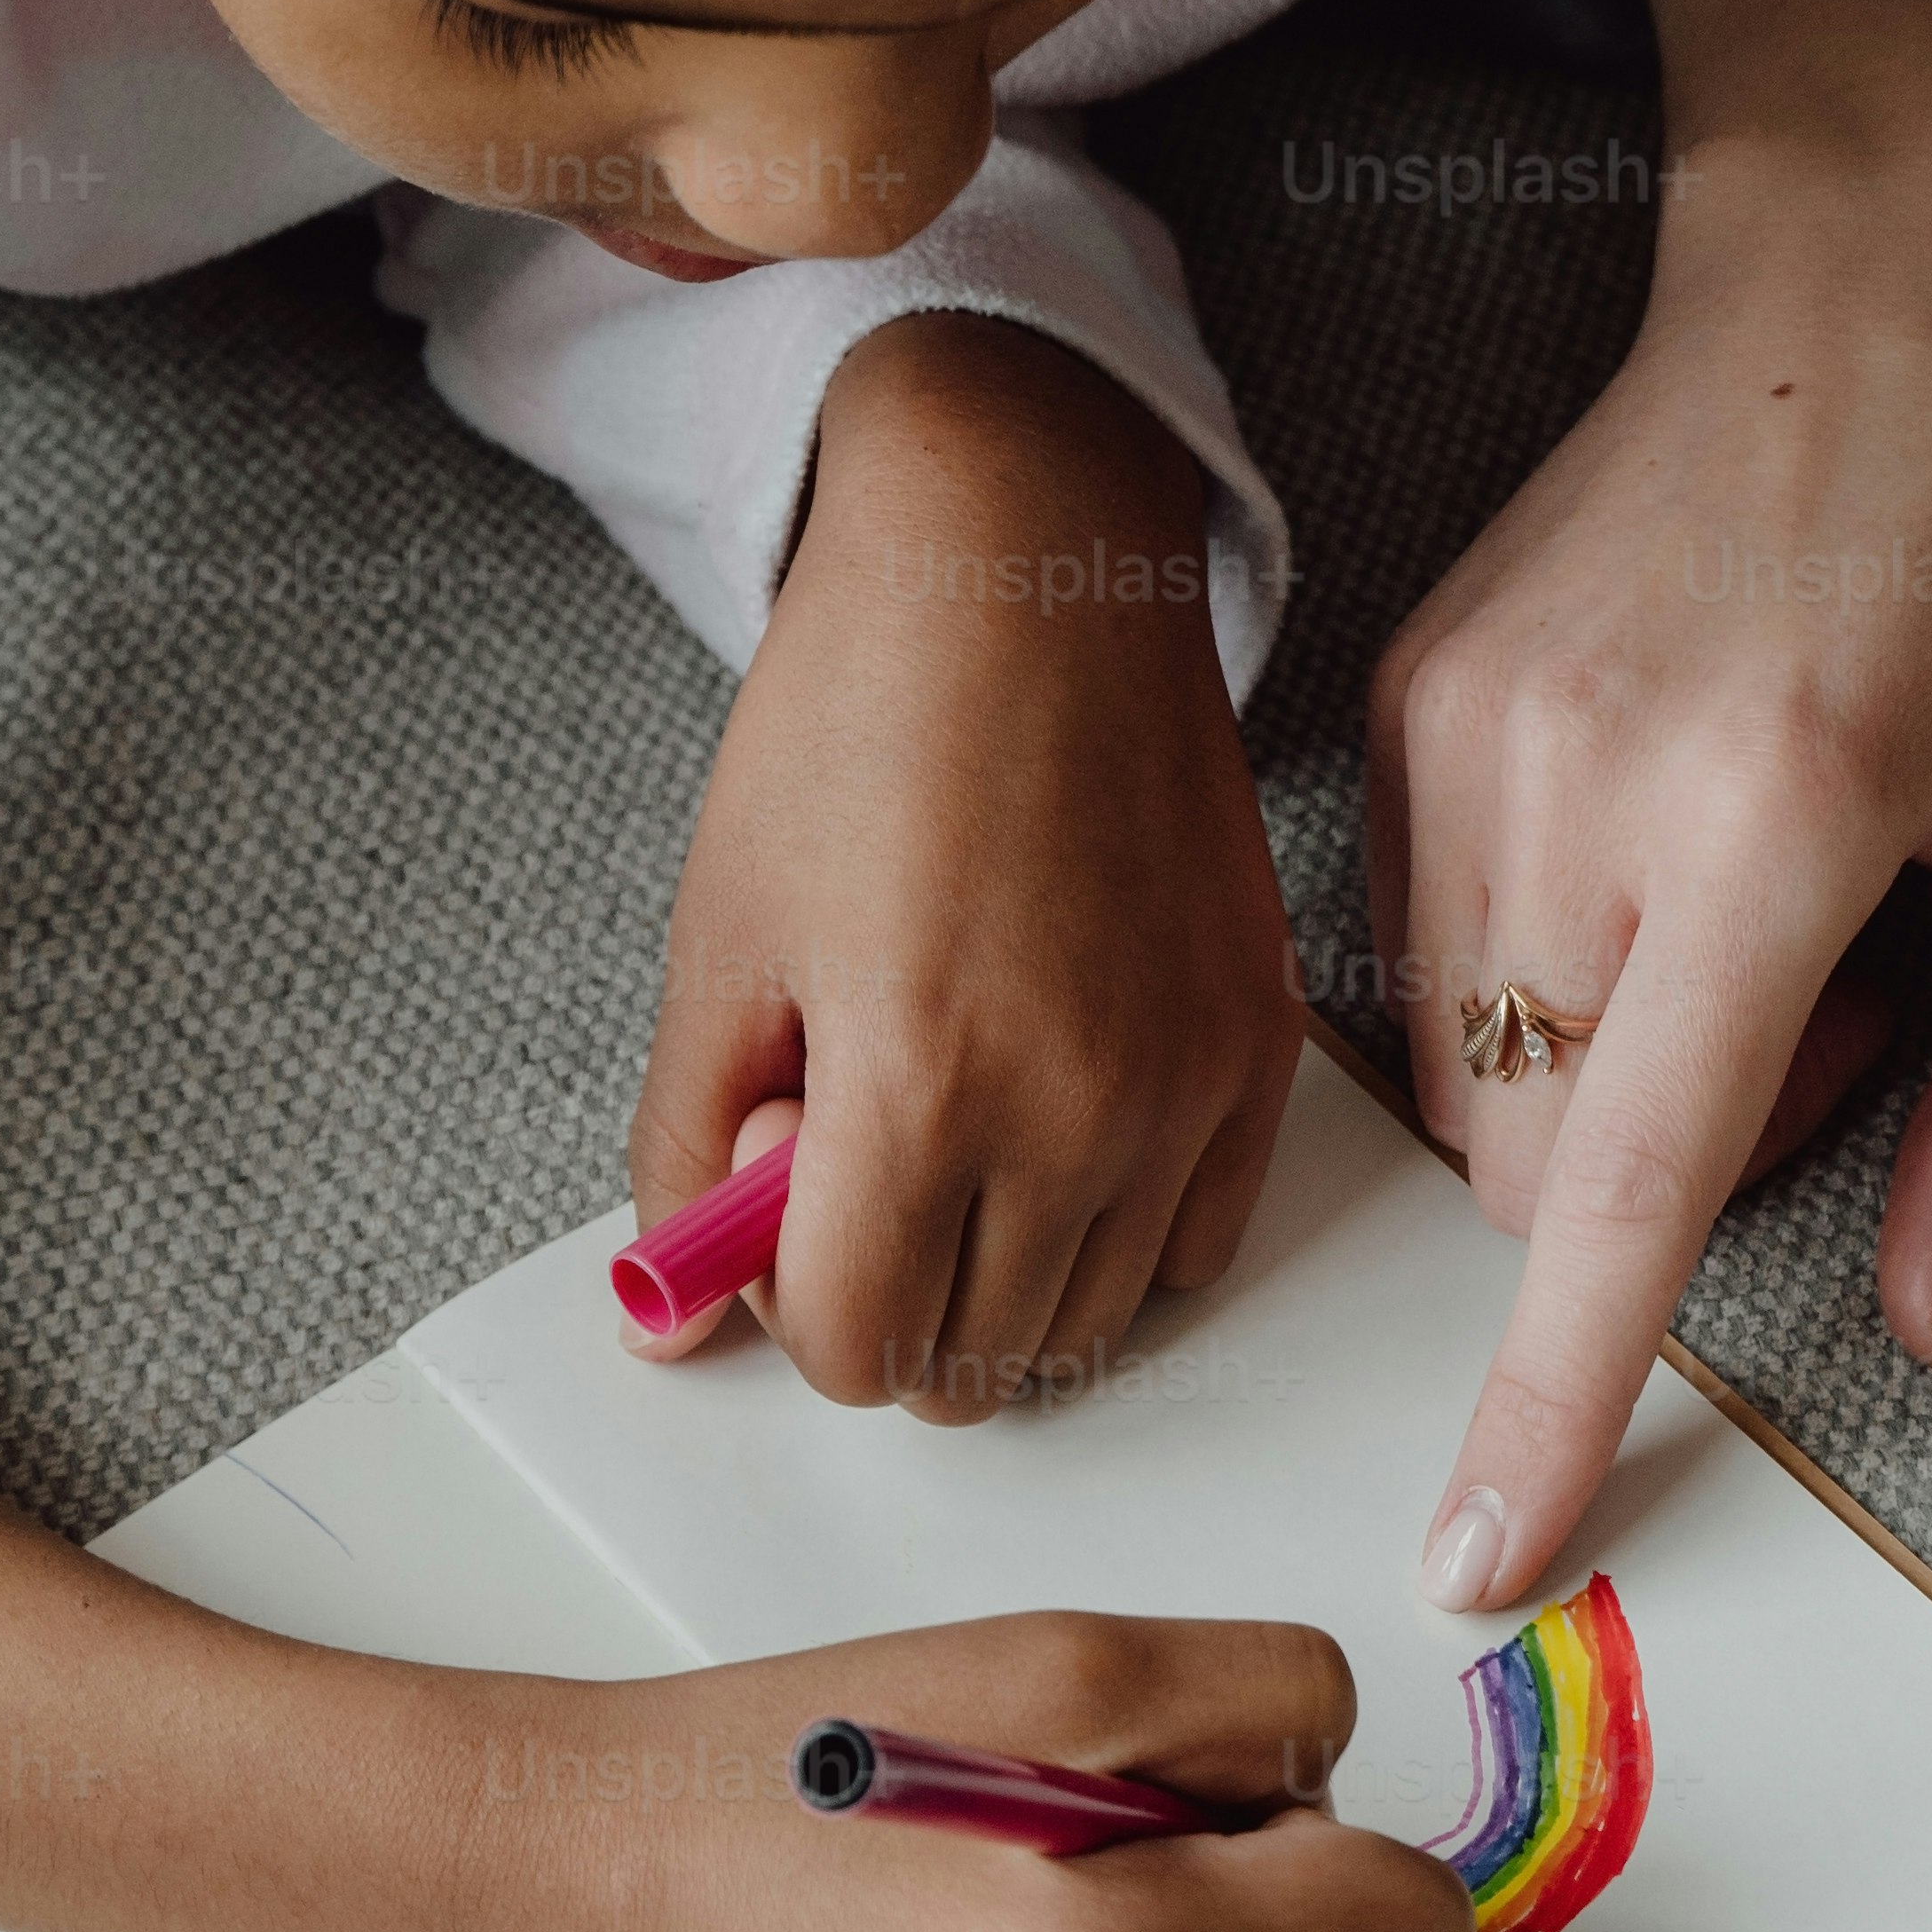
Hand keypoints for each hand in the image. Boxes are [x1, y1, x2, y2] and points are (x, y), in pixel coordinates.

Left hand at [630, 317, 1300, 1419]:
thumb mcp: (720, 940)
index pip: (856, 1350)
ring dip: (998, 1283)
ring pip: (1083, 1328)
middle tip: (858, 1152)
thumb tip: (673, 1316)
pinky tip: (1055, 1129)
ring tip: (954, 1127)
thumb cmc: (863, 721)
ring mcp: (1186, 1088)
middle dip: (890, 1300)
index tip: (782, 1211)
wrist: (1029, 565)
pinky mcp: (1259, 1048)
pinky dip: (1114, 1237)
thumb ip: (687, 1153)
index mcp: (920, 1090)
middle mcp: (1077, 1112)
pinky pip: (1192, 1249)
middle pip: (971, 1366)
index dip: (793, 1305)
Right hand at [1370, 115, 1931, 1608]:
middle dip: (1673, 1155)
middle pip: (1543, 1158)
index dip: (1548, 1396)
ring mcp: (1463, 728)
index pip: (1623, 1183)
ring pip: (1478, 1075)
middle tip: (1841, 977)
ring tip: (1758, 875)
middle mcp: (1584, 775)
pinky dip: (1555, 958)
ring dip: (1612, 1060)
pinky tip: (1673, 808)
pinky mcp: (1403, 696)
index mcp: (1778, 813)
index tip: (1478, 1557)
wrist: (1873, 257)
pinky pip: (1435, 954)